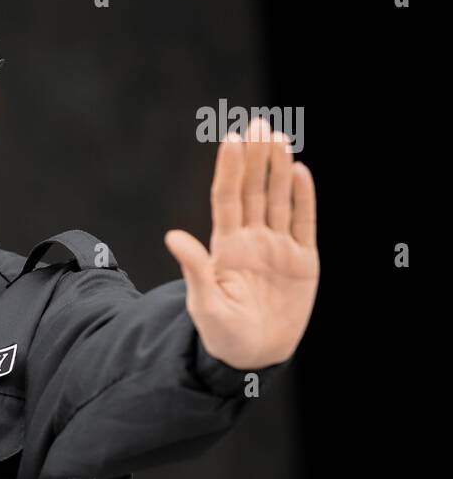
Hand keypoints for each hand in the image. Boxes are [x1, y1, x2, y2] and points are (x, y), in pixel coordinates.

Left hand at [164, 117, 318, 369]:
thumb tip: (173, 236)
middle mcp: (252, 240)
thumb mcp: (204, 303)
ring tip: (278, 137)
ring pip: (278, 199)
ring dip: (279, 169)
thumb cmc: (222, 332)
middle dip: (255, 157)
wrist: (253, 356)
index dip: (229, 169)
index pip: (227, 198)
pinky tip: (301, 172)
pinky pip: (304, 223)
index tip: (230, 139)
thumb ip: (194, 269)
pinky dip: (304, 198)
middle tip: (258, 122)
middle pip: (254, 190)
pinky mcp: (303, 261)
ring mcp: (278, 247)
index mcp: (226, 246)